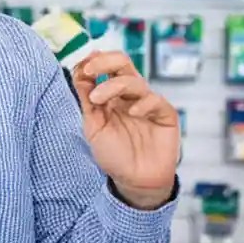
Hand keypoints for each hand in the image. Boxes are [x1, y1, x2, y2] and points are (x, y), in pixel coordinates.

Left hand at [72, 51, 179, 208]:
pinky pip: (155, 101)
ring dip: (113, 85)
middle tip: (90, 69)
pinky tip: (133, 113)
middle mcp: (129, 95)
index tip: (80, 68)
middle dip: (105, 61)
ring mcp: (148, 103)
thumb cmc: (114, 154)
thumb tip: (78, 72)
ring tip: (97, 99)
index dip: (92, 63)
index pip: (104, 68)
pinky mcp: (165, 115)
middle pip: (122, 64)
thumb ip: (87, 101)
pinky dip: (143, 103)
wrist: (134, 181)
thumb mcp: (93, 127)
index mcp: (112, 95)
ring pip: (134, 81)